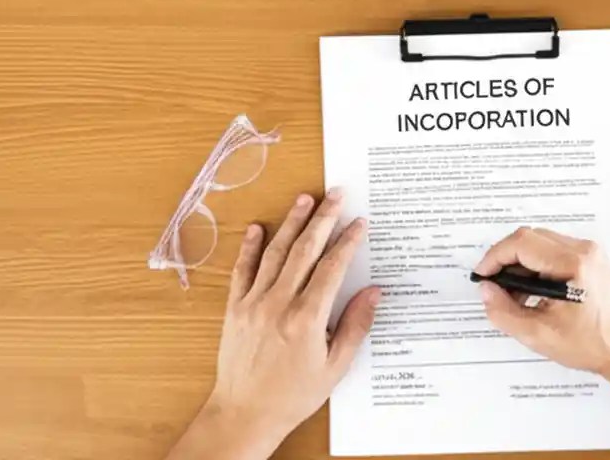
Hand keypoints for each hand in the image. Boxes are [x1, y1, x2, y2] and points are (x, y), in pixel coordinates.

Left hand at [168, 189, 380, 459]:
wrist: (244, 413)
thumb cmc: (293, 396)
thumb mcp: (336, 366)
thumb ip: (356, 325)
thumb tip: (374, 292)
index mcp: (307, 319)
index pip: (332, 268)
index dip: (348, 241)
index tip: (360, 223)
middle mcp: (279, 304)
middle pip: (305, 250)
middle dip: (323, 219)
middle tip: (336, 195)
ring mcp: (254, 303)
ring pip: (275, 253)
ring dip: (292, 223)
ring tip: (305, 200)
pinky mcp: (235, 308)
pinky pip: (243, 270)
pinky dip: (251, 247)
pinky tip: (260, 228)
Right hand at [474, 227, 609, 373]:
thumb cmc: (595, 345)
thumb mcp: (540, 335)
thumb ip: (505, 312)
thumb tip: (486, 291)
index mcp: (572, 264)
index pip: (521, 244)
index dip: (495, 257)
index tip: (482, 276)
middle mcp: (584, 251)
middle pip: (531, 239)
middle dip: (507, 260)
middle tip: (495, 288)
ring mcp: (591, 254)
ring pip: (543, 244)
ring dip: (523, 264)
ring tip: (515, 297)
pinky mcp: (594, 261)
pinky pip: (557, 253)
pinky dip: (539, 267)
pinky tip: (535, 294)